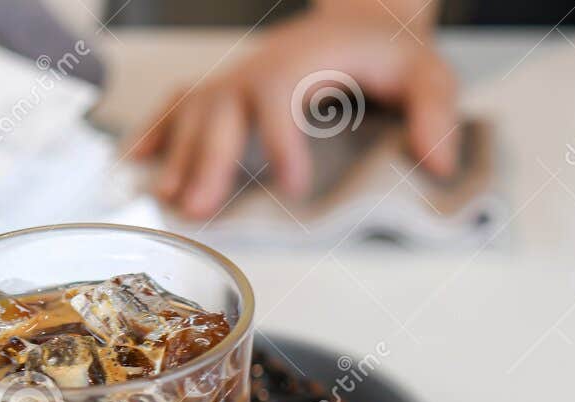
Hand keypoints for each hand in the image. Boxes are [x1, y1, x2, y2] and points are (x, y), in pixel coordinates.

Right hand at [124, 11, 457, 217]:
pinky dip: (156, 132)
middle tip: (200, 207)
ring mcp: (239, 77)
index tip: (291, 185)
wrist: (366, 21)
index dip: (278, 137)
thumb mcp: (428, 73)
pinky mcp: (229, 90)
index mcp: (306, 58)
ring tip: (169, 202)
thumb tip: (438, 162)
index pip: (278, 91)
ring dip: (178, 156)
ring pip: (194, 109)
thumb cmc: (394, 53)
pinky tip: (136, 164)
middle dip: (208, 157)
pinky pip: (181, 105)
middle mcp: (262, 65)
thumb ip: (435, 111)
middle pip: (220, 105)